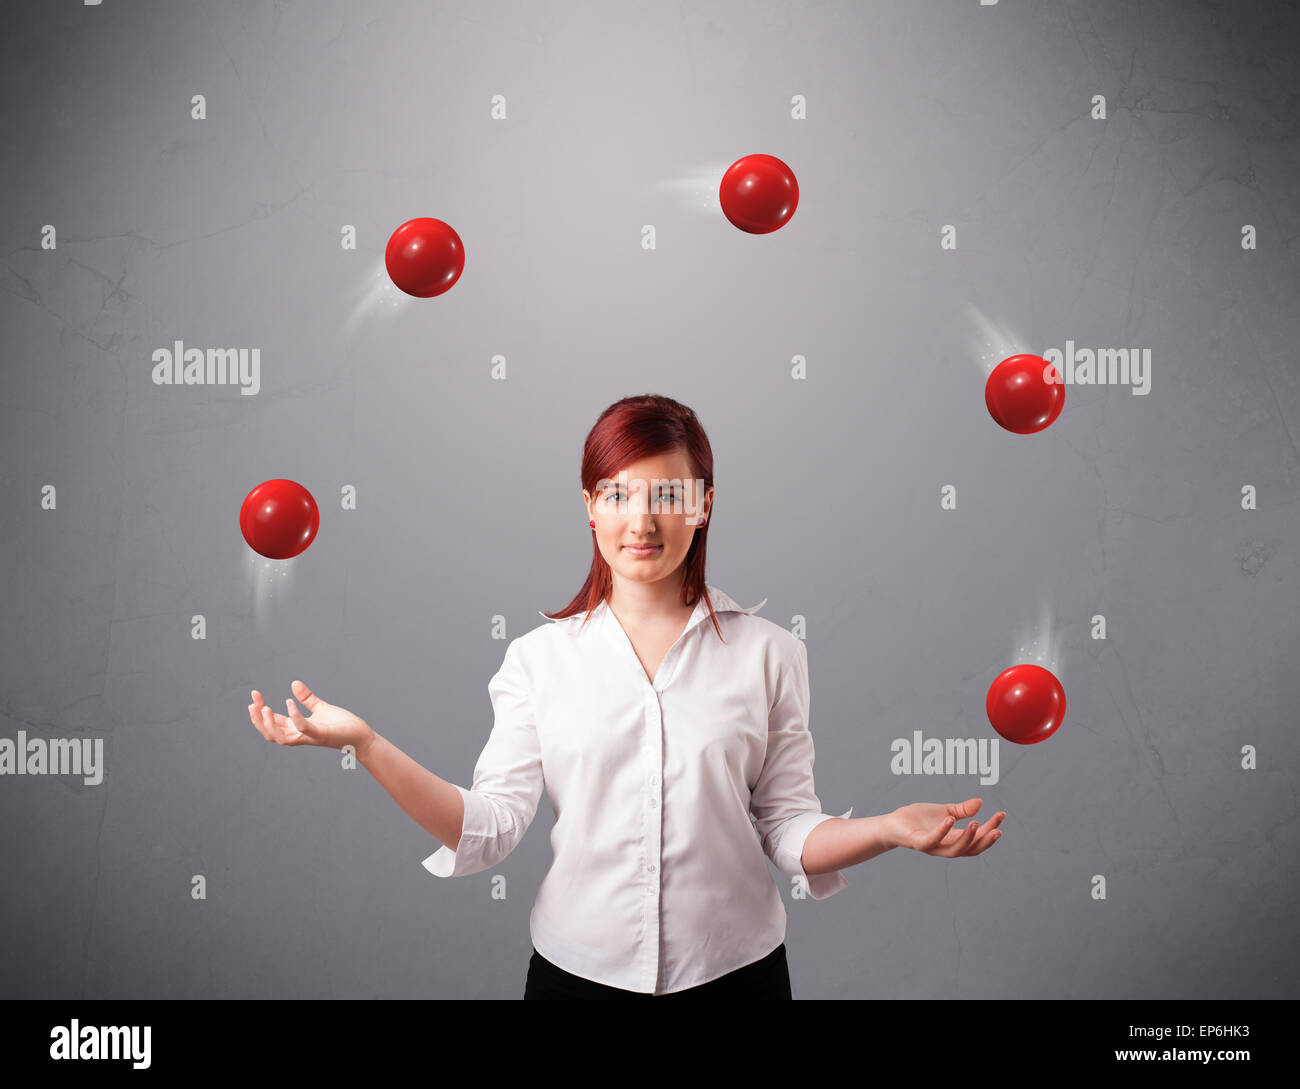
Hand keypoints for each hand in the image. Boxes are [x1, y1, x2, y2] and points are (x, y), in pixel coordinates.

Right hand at [248, 680, 374, 753]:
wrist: (361, 736)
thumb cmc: (341, 724)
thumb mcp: (320, 708)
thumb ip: (306, 698)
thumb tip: (294, 682)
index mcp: (297, 730)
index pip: (272, 723)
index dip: (260, 712)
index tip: (254, 695)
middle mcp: (300, 736)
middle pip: (271, 734)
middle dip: (259, 720)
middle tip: (253, 703)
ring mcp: (310, 737)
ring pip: (281, 738)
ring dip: (270, 724)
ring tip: (264, 708)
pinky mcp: (322, 734)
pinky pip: (303, 728)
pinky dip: (294, 716)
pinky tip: (289, 702)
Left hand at [884, 797, 1003, 857]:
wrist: (893, 824)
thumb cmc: (918, 819)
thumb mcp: (944, 811)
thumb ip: (961, 810)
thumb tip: (980, 802)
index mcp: (954, 839)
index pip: (977, 838)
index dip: (991, 828)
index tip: (1001, 814)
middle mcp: (945, 847)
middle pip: (971, 849)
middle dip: (985, 840)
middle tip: (998, 829)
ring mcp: (932, 847)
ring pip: (955, 850)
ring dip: (967, 839)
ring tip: (976, 823)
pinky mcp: (918, 843)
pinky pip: (932, 840)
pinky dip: (942, 831)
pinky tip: (950, 819)